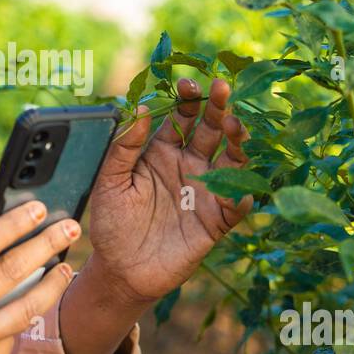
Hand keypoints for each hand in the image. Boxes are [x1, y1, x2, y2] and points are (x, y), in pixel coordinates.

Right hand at [0, 202, 79, 353]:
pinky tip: (31, 303)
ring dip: (52, 284)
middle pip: (9, 272)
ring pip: (24, 308)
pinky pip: (11, 335)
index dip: (12, 225)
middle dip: (45, 244)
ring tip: (67, 266)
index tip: (38, 209)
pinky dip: (23, 315)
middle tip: (70, 226)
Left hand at [86, 77, 251, 304]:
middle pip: (211, 130)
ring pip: (232, 159)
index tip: (188, 83)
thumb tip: (144, 108)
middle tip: (222, 88)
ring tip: (235, 124)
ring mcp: (205, 191)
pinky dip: (243, 192)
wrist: (119, 270)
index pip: (182, 116)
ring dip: (238, 141)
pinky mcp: (217, 220)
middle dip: (218, 108)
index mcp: (163, 151)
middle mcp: (189, 165)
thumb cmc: (112, 223)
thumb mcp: (110, 180)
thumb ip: (124, 146)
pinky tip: (241, 184)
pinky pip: (237, 203)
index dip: (188, 98)